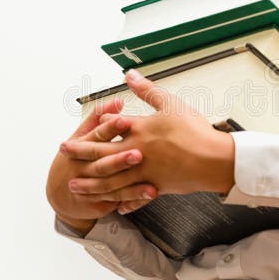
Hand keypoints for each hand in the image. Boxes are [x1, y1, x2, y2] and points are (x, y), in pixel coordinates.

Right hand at [46, 95, 158, 231]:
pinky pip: (118, 199)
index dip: (110, 128)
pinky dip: (134, 197)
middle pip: (102, 162)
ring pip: (110, 184)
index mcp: (80, 145)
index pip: (96, 135)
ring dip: (130, 180)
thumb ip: (100, 118)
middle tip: (139, 153)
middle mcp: (82, 167)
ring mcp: (89, 187)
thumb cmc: (76, 157)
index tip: (125, 120)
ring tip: (148, 176)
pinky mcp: (99, 202)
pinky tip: (151, 192)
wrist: (60, 193)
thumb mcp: (83, 136)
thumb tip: (118, 100)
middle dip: (120, 159)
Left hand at [60, 70, 234, 199]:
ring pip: (111, 180)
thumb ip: (147, 90)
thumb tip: (129, 74)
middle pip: (101, 153)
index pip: (110, 127)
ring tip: (75, 185)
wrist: (215, 160)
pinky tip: (113, 206)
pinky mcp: (155, 187)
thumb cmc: (195, 130)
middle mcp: (137, 151)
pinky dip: (122, 201)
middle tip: (63, 152)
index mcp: (140, 129)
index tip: (81, 127)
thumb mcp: (171, 103)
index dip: (95, 127)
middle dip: (80, 153)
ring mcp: (144, 172)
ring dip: (91, 183)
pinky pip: (133, 196)